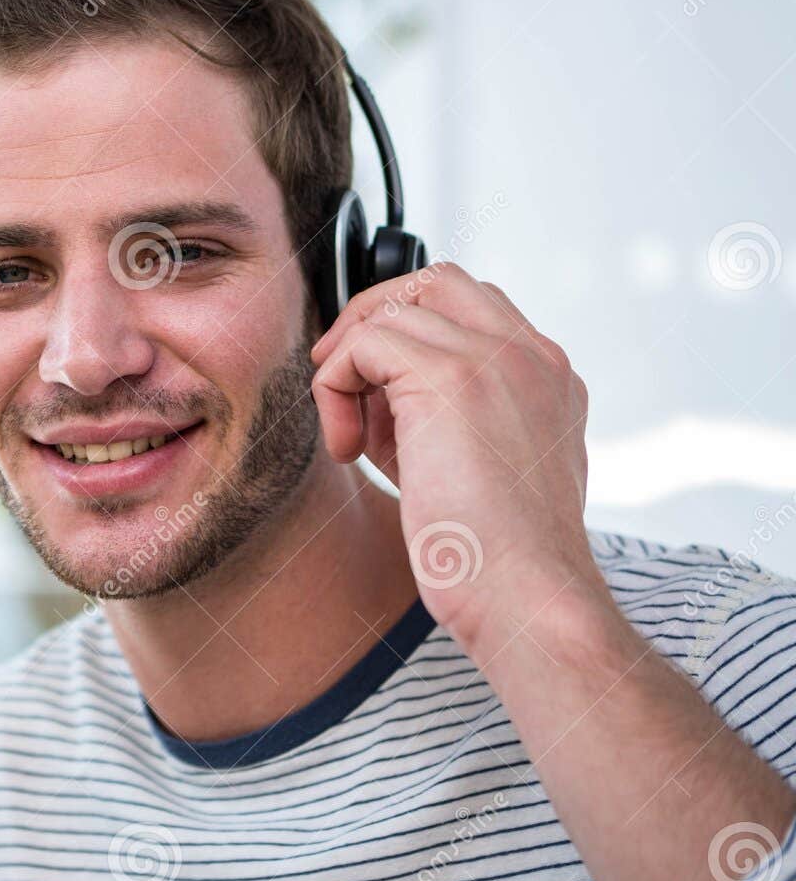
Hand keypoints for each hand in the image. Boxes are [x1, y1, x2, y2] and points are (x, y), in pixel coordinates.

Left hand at [308, 262, 607, 648]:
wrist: (526, 598)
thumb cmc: (495, 556)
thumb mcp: (472, 467)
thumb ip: (435, 417)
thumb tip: (369, 392)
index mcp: (546, 376)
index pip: (469, 309)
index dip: (408, 340)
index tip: (376, 400)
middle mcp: (530, 356)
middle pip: (435, 282)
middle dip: (373, 322)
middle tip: (342, 386)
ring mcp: (495, 359)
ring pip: (393, 309)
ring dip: (349, 366)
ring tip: (350, 436)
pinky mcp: (451, 377)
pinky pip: (364, 343)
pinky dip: (335, 390)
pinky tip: (347, 450)